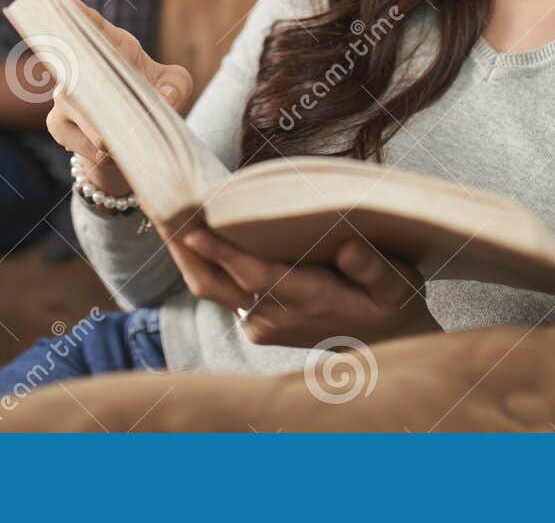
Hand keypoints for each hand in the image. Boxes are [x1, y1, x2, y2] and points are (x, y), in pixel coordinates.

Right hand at [43, 0, 192, 197]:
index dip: (77, 13)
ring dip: (112, 130)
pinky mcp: (56, 124)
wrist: (130, 144)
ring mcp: (63, 95)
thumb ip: (177, 84)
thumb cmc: (151, 101)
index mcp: (110, 47)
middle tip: (125, 107)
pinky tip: (115, 153)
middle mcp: (79, 67)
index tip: (65, 1)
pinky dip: (102, 151)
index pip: (90, 25)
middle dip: (104, 92)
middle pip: (80, 71)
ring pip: (84, 113)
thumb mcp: (174, 87)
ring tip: (132, 137)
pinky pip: (80, 140)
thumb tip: (166, 97)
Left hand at [165, 228, 439, 348]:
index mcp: (312, 300)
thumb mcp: (397, 286)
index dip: (222, 253)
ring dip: (183, 254)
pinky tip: (187, 231)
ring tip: (160, 211)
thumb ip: (373, 269)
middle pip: (213, 284)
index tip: (192, 228)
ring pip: (209, 289)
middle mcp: (277, 315)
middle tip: (156, 207)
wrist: (386, 348)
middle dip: (182, 249)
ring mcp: (261, 323)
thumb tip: (349, 251)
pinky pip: (218, 291)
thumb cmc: (392, 305)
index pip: (256, 276)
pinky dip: (200, 262)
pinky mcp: (254, 324)